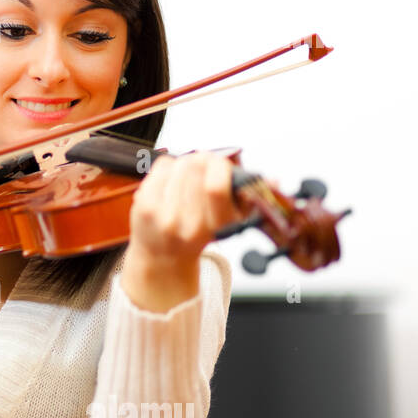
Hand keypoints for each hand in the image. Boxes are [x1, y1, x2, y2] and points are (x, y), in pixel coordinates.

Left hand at [121, 151, 245, 311]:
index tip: (223, 166)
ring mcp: (161, 216)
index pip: (215, 186)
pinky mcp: (143, 206)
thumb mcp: (230, 223)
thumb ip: (250, 199)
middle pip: (196, 167)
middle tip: (206, 164)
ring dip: (188, 162)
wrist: (162, 256)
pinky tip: (173, 178)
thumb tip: (274, 180)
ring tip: (190, 174)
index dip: (221, 167)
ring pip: (179, 164)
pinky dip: (170, 165)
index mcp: (213, 228)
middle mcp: (186, 225)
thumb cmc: (198, 234)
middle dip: (205, 160)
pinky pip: (162, 165)